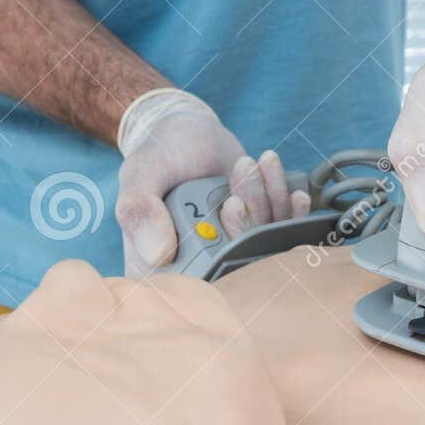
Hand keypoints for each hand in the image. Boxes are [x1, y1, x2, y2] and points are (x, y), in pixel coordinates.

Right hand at [115, 89, 309, 272]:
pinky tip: (272, 173)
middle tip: (237, 185)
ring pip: (263, 247)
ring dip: (265, 201)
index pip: (193, 294)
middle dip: (246, 222)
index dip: (220, 263)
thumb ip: (140, 210)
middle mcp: (197, 267)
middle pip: (237, 270)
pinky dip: (284, 200)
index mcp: (158, 266)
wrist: (189, 131)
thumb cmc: (160, 152)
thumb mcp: (142, 172)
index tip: (229, 210)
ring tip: (247, 165)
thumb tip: (158, 255)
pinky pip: (281, 231)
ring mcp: (230, 252)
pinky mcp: (256, 235)